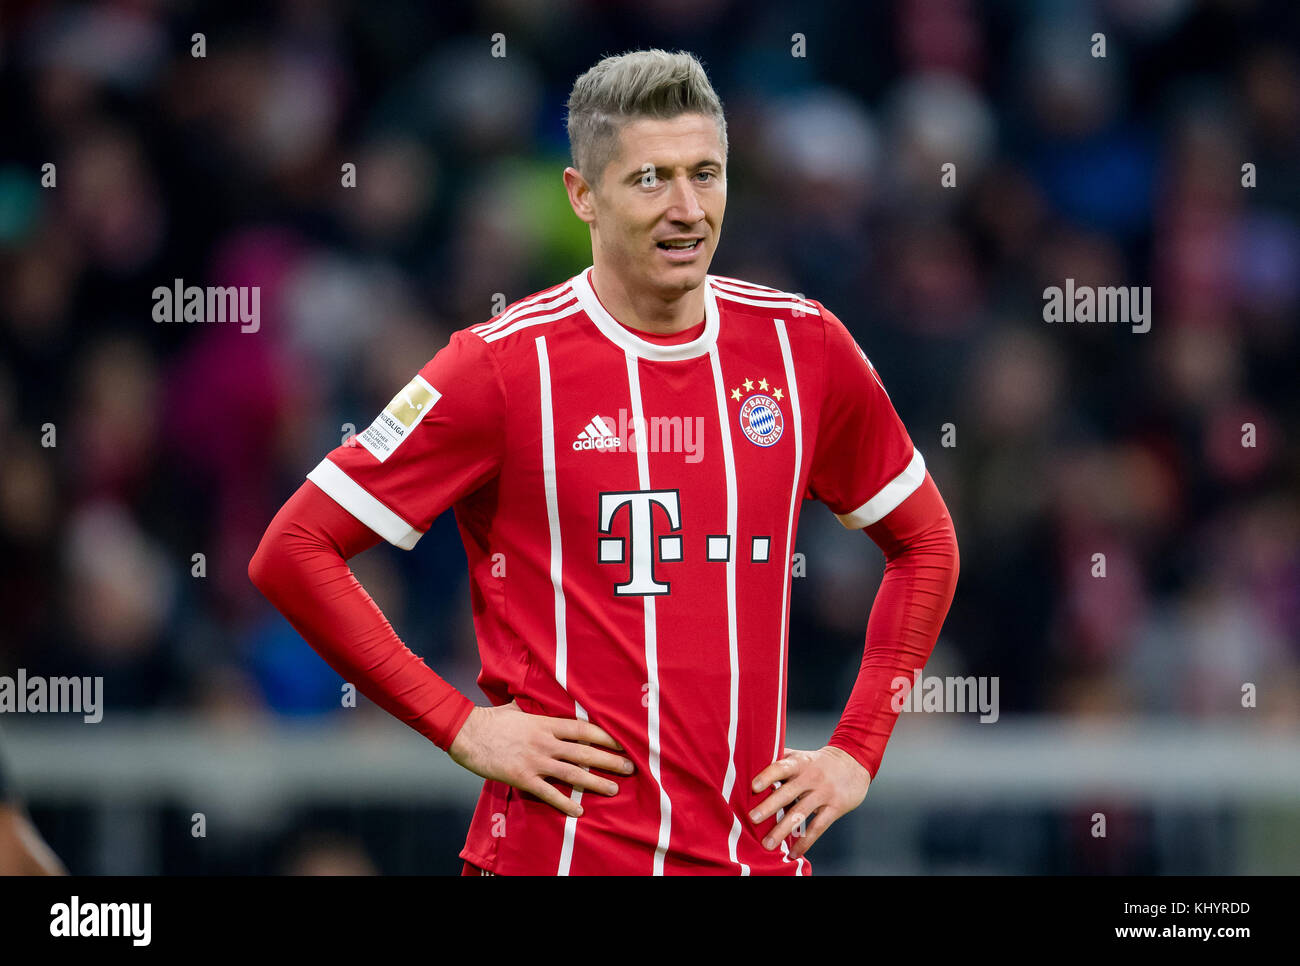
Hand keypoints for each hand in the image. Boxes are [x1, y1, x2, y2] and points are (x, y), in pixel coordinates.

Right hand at [448, 700, 634, 817]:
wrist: (467, 733)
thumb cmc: (492, 719)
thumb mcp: (518, 707)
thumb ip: (536, 708)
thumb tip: (546, 697)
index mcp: (546, 723)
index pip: (583, 730)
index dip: (605, 737)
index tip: (622, 743)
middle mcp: (545, 742)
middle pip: (585, 752)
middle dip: (610, 761)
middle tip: (630, 768)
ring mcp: (535, 761)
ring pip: (573, 774)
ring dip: (596, 783)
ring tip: (614, 789)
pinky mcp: (523, 778)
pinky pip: (548, 793)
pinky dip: (565, 803)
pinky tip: (579, 811)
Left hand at [748, 745, 870, 858]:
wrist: (854, 762)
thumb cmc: (818, 762)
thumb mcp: (800, 756)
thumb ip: (779, 760)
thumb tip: (750, 764)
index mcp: (799, 763)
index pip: (781, 767)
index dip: (767, 776)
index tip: (753, 787)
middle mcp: (810, 777)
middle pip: (788, 793)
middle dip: (769, 806)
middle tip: (752, 818)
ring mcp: (823, 793)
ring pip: (800, 813)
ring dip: (782, 830)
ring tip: (767, 845)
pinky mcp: (835, 808)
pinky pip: (818, 827)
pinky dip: (805, 842)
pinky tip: (793, 853)